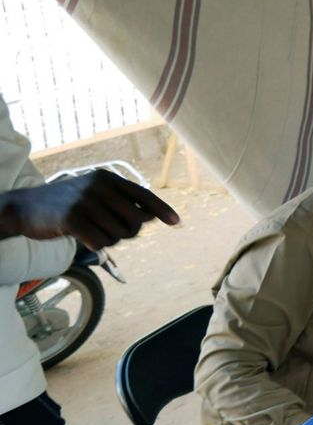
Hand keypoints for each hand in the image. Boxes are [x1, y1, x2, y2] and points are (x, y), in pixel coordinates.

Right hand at [0, 169, 179, 247]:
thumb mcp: (94, 196)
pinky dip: (95, 245)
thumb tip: (151, 216)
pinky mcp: (72, 219)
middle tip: (110, 233)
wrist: (23, 208)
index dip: (161, 209)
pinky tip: (82, 238)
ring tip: (91, 231)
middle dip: (129, 233)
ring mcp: (85, 201)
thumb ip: (121, 203)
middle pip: (136, 221)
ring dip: (109, 240)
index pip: (143, 195)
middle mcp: (98, 186)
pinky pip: (101, 243)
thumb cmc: (66, 205)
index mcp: (106, 178)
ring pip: (119, 235)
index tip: (176, 222)